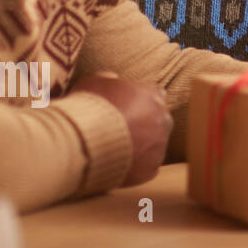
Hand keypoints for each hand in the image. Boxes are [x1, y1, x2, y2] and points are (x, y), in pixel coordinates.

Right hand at [68, 72, 172, 186]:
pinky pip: (147, 167)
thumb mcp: (94, 83)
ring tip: (114, 150)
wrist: (85, 141)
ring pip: (153, 145)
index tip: (126, 107)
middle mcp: (163, 119)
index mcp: (153, 95)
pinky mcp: (151, 168)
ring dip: (139, 146)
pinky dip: (135, 167)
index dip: (139, 101)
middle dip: (142, 124)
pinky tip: (117, 166)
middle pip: (157, 120)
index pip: (154, 94)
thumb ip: (109, 79)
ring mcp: (159, 145)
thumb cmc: (89, 108)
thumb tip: (112, 78)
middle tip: (118, 131)